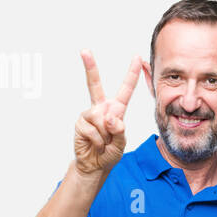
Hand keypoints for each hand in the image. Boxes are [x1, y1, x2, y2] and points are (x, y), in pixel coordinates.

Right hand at [74, 50, 141, 179]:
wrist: (95, 165)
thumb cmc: (110, 153)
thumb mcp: (121, 143)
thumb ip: (119, 130)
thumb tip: (110, 117)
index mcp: (116, 110)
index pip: (125, 90)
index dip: (131, 74)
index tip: (136, 58)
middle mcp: (101, 108)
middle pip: (94, 85)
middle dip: (90, 67)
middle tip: (84, 51)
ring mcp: (89, 115)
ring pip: (100, 118)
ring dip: (105, 135)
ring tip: (104, 142)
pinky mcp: (80, 123)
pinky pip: (93, 130)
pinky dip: (98, 141)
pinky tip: (96, 144)